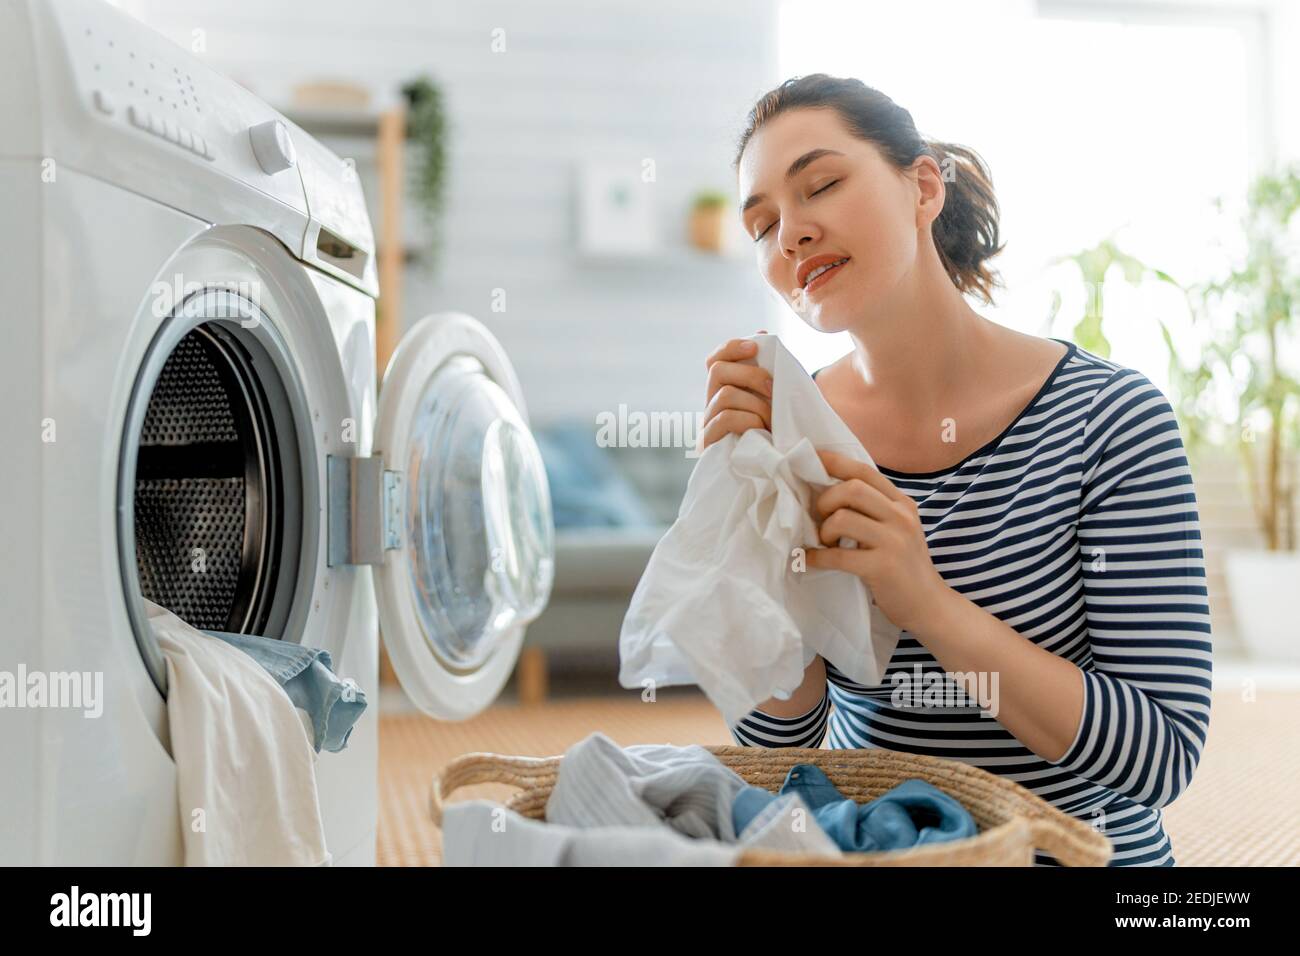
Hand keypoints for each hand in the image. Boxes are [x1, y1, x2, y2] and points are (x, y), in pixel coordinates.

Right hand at [698, 333, 773, 452]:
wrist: (776, 470)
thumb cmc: (777, 432)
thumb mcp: (775, 398)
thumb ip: (769, 370)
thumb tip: (763, 334)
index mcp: (725, 390)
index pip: (714, 359)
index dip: (731, 347)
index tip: (755, 345)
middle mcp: (712, 404)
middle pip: (716, 370)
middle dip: (749, 374)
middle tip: (772, 388)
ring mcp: (709, 423)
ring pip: (725, 395)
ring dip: (755, 404)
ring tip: (772, 419)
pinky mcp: (710, 443)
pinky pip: (725, 419)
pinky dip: (748, 420)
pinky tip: (761, 430)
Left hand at [805, 449, 950, 633]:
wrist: (929, 605)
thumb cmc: (905, 567)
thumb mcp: (898, 529)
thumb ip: (874, 509)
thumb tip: (828, 492)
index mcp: (902, 504)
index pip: (864, 471)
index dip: (834, 462)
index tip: (811, 458)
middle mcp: (901, 517)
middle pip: (851, 489)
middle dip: (826, 500)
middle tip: (820, 519)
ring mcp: (894, 542)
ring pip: (842, 518)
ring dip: (823, 530)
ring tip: (825, 542)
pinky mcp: (883, 567)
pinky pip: (838, 555)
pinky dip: (818, 557)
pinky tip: (812, 560)